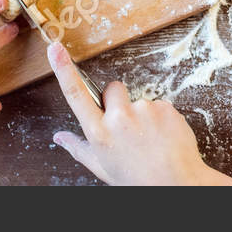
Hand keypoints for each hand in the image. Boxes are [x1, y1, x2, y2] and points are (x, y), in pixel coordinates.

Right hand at [48, 41, 231, 185]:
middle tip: (127, 126)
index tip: (56, 48)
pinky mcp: (164, 106)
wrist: (176, 183)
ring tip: (149, 139)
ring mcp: (142, 110)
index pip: (75, 95)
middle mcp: (118, 119)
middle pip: (112, 89)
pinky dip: (161, 118)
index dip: (64, 70)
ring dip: (142, 113)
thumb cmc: (137, 179)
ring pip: (138, 100)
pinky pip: (159, 104)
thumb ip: (78, 148)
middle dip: (117, 100)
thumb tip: (59, 137)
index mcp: (98, 134)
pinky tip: (163, 137)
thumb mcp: (102, 167)